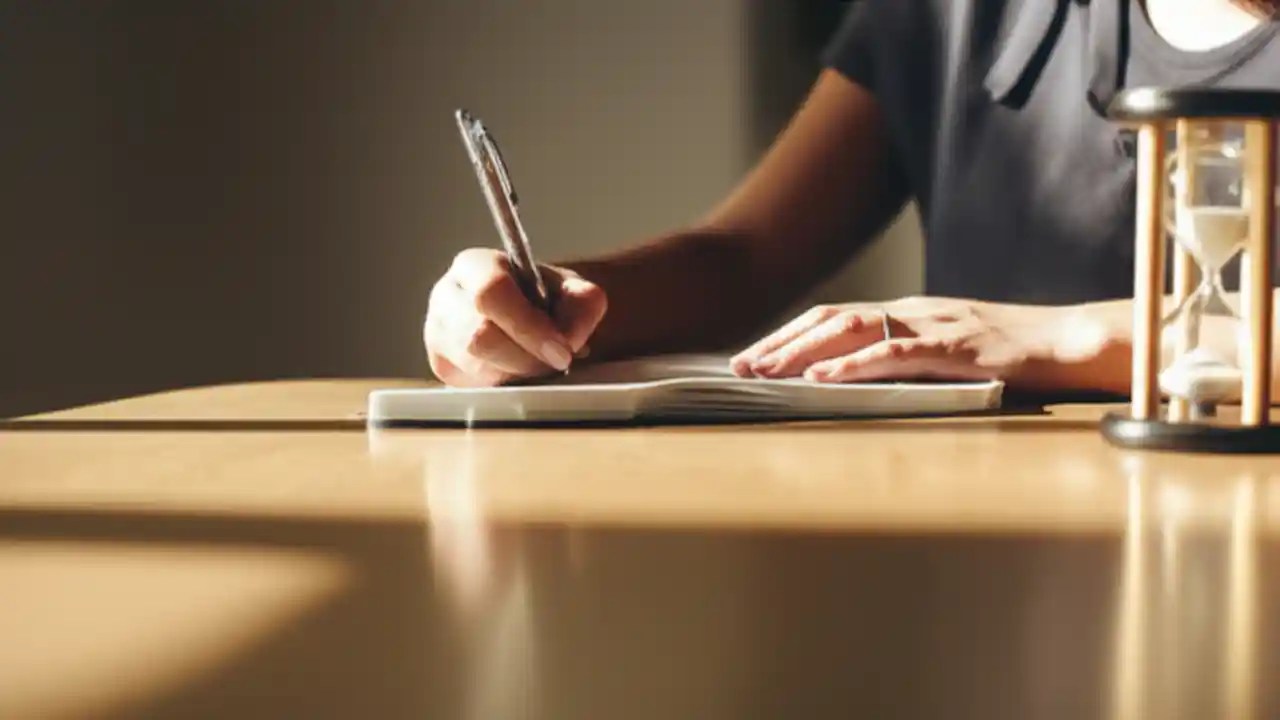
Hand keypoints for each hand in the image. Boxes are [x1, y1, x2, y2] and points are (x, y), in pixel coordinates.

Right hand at [425, 249, 607, 386]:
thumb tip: (570, 337)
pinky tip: (517, 370)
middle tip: (556, 363)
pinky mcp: (440, 366)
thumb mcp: (569, 288)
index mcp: (474, 266)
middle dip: (526, 358)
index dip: (529, 327)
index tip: (561, 351)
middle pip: (478, 338)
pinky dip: (504, 385)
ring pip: (475, 368)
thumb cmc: (540, 296)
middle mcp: (446, 296)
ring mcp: (436, 333)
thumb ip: (582, 303)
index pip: (491, 293)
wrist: (521, 309)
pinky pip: (473, 387)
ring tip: (539, 364)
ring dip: (518, 374)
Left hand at [730, 296, 1080, 386]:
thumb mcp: (951, 351)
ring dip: (803, 351)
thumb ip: (909, 359)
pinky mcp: (955, 348)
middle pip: (832, 319)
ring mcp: (934, 326)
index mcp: (910, 313)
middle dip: (782, 342)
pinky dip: (853, 365)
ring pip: (853, 331)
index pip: (836, 317)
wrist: (1072, 342)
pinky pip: (895, 354)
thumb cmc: (1014, 354)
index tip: (754, 355)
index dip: (791, 335)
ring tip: (766, 371)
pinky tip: (823, 378)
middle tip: (741, 366)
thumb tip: (859, 381)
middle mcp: (914, 312)